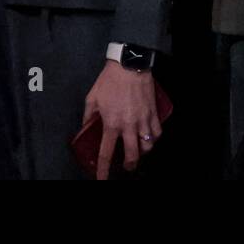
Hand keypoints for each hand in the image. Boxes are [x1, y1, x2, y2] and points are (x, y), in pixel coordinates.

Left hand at [83, 61, 160, 179]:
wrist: (130, 64)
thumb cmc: (109, 81)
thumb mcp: (92, 98)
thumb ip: (88, 115)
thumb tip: (85, 126)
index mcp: (111, 124)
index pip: (106, 153)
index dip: (103, 170)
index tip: (101, 179)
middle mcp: (129, 126)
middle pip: (132, 155)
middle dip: (129, 165)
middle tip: (126, 167)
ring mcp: (144, 120)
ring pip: (148, 146)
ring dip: (143, 152)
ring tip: (139, 151)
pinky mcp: (154, 112)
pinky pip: (157, 132)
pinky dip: (154, 138)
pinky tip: (150, 138)